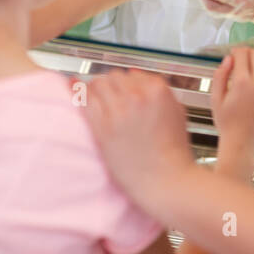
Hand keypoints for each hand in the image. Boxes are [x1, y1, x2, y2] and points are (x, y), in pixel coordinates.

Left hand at [84, 70, 191, 203]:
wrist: (165, 180)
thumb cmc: (172, 152)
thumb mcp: (176, 112)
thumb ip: (158, 91)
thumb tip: (137, 77)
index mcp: (157, 90)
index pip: (133, 73)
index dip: (128, 83)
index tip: (124, 91)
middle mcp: (136, 96)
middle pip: (113, 76)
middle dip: (112, 86)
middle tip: (112, 98)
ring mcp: (118, 111)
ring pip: (97, 83)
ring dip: (96, 90)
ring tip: (99, 101)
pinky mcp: (102, 127)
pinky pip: (84, 100)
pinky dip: (80, 95)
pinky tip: (77, 94)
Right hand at [211, 47, 253, 173]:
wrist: (242, 144)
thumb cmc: (227, 124)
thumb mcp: (215, 99)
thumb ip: (220, 76)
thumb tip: (228, 59)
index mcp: (240, 83)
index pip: (242, 54)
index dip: (237, 50)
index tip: (235, 53)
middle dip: (250, 51)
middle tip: (245, 56)